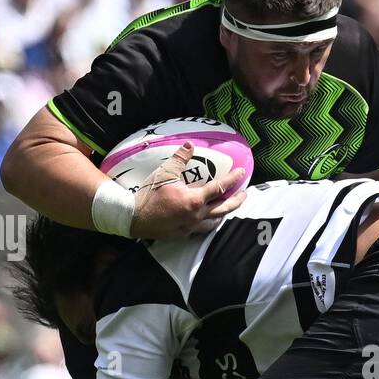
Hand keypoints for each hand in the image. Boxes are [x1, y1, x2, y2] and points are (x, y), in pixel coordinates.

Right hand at [129, 142, 247, 239]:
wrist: (134, 217)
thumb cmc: (149, 194)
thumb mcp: (165, 172)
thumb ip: (180, 158)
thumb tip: (190, 144)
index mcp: (195, 200)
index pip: (220, 187)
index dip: (233, 179)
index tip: (242, 172)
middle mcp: (197, 215)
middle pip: (223, 209)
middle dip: (236, 201)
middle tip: (244, 195)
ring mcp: (191, 227)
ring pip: (214, 222)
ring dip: (223, 214)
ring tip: (227, 209)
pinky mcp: (183, 234)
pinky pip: (201, 230)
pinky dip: (208, 224)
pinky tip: (207, 221)